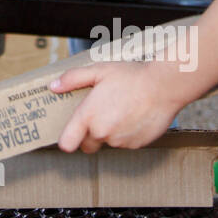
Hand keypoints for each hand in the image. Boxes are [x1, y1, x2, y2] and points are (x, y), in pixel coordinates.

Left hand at [51, 58, 182, 153]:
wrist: (164, 86)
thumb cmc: (131, 77)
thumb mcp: (98, 71)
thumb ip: (73, 79)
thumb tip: (53, 87)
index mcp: (88, 116)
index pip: (68, 143)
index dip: (68, 140)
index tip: (70, 134)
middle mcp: (102, 132)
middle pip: (88, 146)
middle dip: (90, 135)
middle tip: (100, 115)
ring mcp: (120, 141)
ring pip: (108, 143)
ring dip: (110, 132)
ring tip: (121, 110)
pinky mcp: (136, 145)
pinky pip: (125, 143)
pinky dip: (127, 134)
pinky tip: (133, 116)